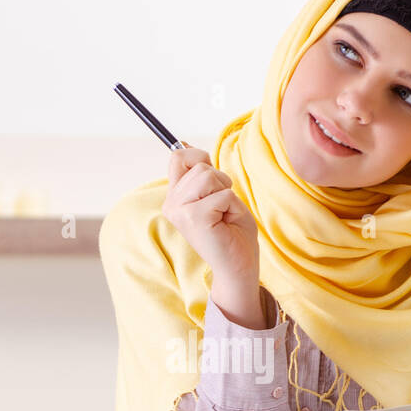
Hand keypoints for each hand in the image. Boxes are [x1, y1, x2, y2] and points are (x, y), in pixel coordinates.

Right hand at [161, 142, 259, 284]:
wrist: (239, 267)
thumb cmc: (232, 232)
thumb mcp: (215, 193)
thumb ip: (199, 173)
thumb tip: (184, 144)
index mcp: (174, 197)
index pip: (177, 157)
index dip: (199, 157)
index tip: (213, 179)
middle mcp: (171, 204)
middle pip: (198, 164)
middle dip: (220, 181)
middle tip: (223, 208)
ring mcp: (179, 211)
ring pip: (208, 176)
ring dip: (226, 193)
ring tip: (224, 215)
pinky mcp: (193, 218)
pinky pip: (221, 195)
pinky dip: (232, 206)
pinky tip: (226, 224)